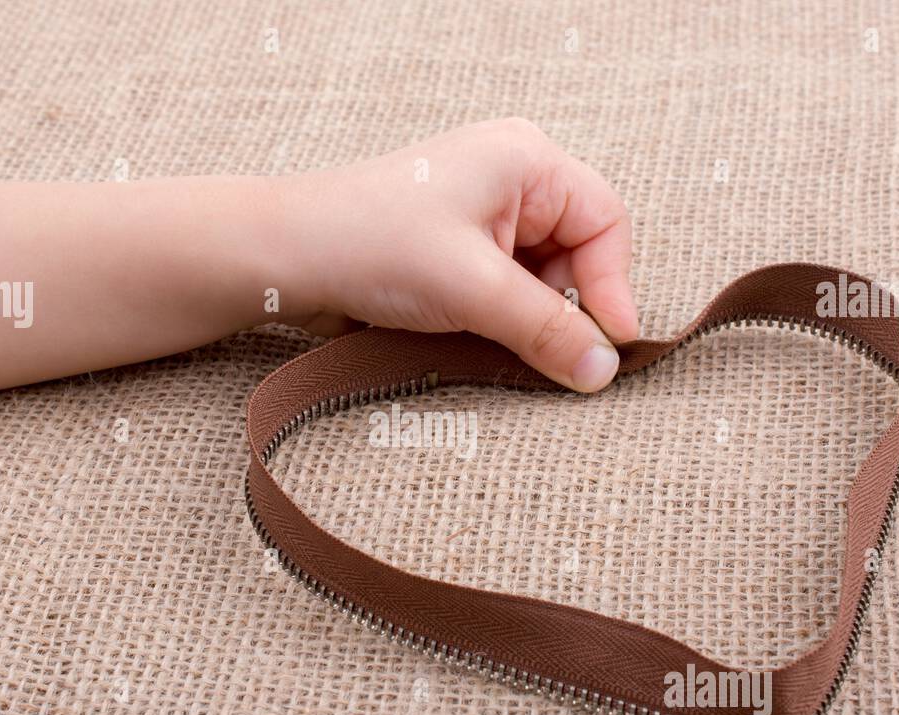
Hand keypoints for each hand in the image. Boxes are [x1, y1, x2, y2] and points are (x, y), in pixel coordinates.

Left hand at [277, 118, 637, 392]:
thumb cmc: (372, 245)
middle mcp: (510, 179)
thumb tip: (603, 371)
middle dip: (565, 305)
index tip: (610, 347)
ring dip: (529, 318)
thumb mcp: (474, 289)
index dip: (613, 287)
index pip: (606, 224)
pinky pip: (505, 289)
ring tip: (493, 337)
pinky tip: (475, 335)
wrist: (284, 259)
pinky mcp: (456, 250)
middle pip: (577, 254)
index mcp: (526, 161)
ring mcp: (481, 215)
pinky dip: (502, 319)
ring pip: (541, 279)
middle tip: (547, 351)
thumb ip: (546, 330)